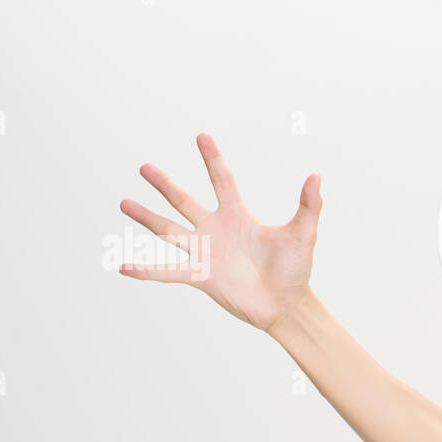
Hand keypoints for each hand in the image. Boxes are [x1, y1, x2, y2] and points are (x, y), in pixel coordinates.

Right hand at [118, 133, 322, 332]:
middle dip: (165, 184)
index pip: (222, 180)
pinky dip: (147, 271)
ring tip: (124, 202)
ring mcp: (205, 252)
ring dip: (147, 218)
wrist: (286, 306)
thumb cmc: (295, 270)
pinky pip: (168, 272)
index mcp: (238, 216)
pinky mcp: (200, 276)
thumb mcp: (303, 234)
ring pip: (169, 231)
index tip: (201, 136)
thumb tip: (316, 176)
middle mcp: (216, 230)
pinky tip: (124, 266)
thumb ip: (308, 205)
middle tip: (145, 166)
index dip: (212, 158)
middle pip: (184, 200)